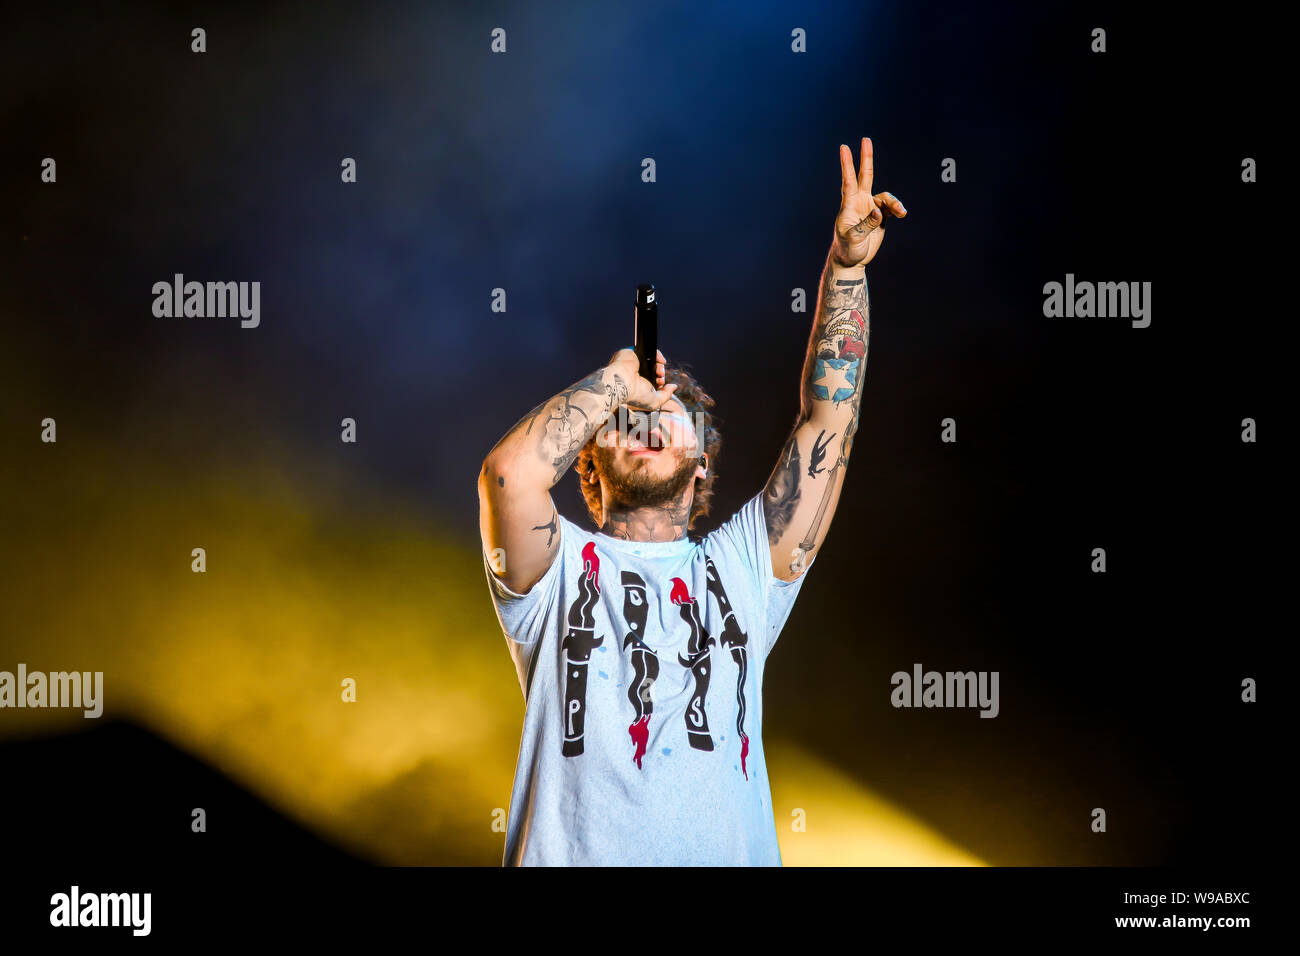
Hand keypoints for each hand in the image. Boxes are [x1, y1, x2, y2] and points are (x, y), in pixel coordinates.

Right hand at [605, 347, 676, 410]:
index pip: (652, 382)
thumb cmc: (635, 396)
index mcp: (637, 387)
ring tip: (660, 373)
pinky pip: (647, 351)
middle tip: (660, 379)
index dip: (660, 383)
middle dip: (660, 375)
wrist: (621, 384)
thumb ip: (666, 395)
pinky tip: (662, 361)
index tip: (660, 385)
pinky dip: (657, 355)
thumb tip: (673, 387)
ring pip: (650, 361)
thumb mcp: (655, 401)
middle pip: (652, 371)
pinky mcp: (631, 353)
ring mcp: (632, 364)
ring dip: (659, 367)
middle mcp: (634, 375)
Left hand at [832, 137, 906, 268]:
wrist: (852, 260)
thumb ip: (866, 224)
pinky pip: (891, 208)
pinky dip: (897, 209)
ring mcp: (870, 208)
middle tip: (865, 139)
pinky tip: (902, 213)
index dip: (847, 164)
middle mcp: (859, 202)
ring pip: (885, 197)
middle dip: (866, 158)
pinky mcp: (880, 217)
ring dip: (894, 202)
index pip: (848, 181)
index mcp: (848, 205)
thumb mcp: (853, 238)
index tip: (844, 147)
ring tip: (901, 212)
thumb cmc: (847, 249)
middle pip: (865, 176)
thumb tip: (878, 211)